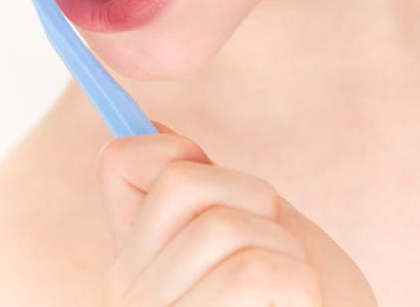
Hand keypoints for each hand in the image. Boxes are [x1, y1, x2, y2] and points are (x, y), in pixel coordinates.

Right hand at [96, 120, 377, 305]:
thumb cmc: (300, 302)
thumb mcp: (253, 235)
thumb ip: (207, 196)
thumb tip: (152, 129)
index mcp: (138, 259)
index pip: (118, 161)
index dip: (178, 149)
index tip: (231, 188)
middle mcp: (130, 294)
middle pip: (182, 182)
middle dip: (257, 200)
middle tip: (281, 249)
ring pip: (222, 226)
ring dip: (287, 251)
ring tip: (293, 290)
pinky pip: (252, 272)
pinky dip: (298, 283)